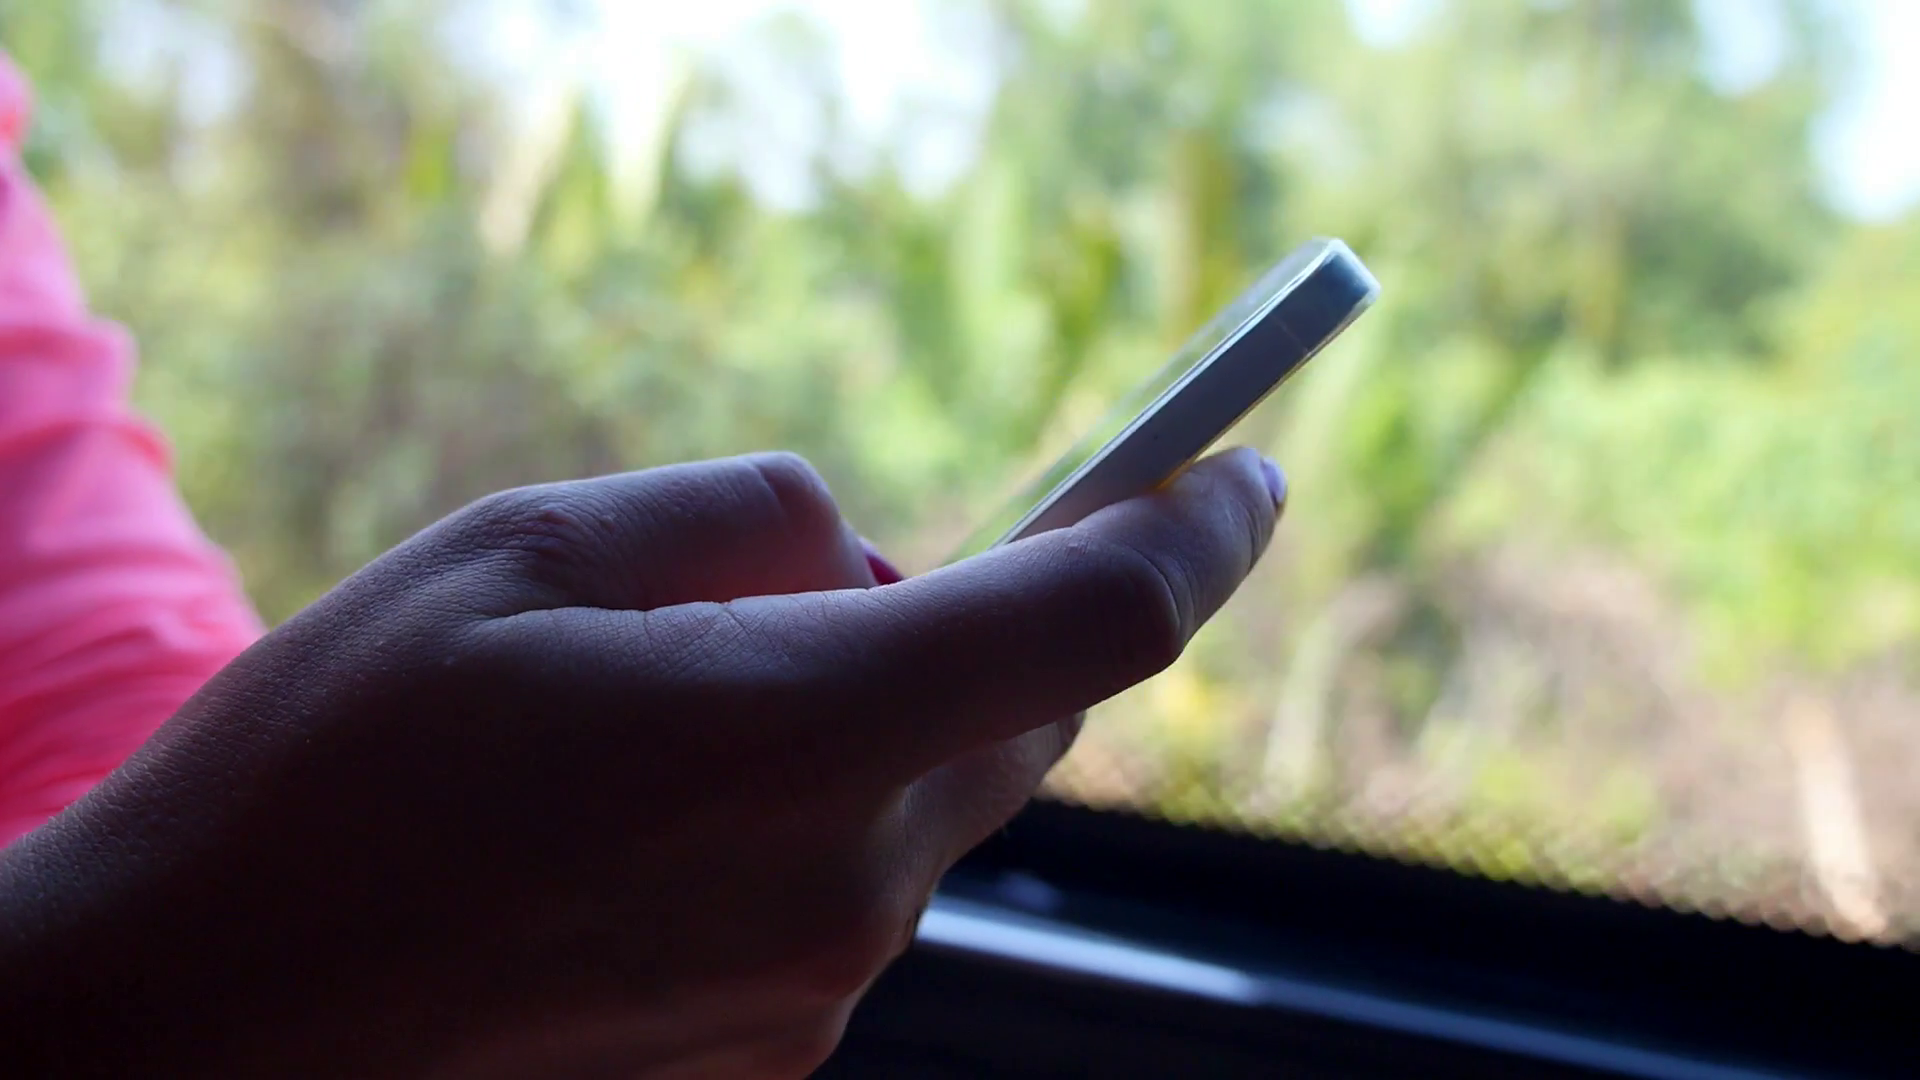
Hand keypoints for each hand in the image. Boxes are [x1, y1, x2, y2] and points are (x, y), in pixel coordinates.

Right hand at [0, 448, 1282, 1077]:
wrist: (187, 1034)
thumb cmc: (328, 768)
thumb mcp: (524, 549)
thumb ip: (747, 520)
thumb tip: (874, 549)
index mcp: (800, 732)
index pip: (1100, 618)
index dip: (1200, 531)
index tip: (1240, 472)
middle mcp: (845, 885)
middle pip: (1024, 718)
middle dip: (989, 629)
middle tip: (883, 578)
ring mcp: (810, 995)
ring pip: (924, 811)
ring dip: (863, 733)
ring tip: (670, 717)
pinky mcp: (762, 1062)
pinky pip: (842, 900)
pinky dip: (799, 828)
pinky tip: (640, 828)